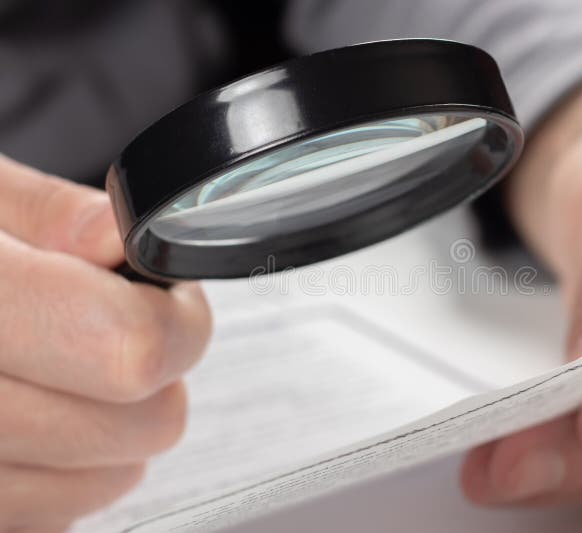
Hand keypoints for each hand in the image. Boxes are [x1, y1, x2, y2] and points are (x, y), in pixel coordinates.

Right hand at [0, 155, 210, 530]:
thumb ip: (47, 217)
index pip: (128, 349)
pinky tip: (15, 417)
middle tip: (109, 330)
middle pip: (133, 429)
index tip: (168, 300)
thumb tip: (132, 244)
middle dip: (150, 377)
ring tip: (52, 370)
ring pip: (94, 487)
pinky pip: (38, 518)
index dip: (176, 322)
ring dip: (103, 432)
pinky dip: (51, 474)